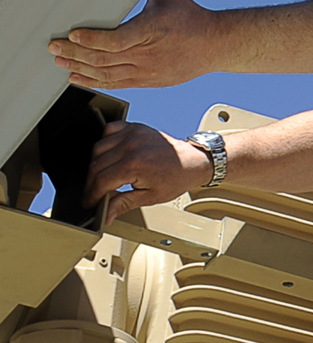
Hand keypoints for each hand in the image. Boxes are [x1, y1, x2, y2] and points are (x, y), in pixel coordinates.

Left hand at [49, 0, 218, 89]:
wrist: (215, 45)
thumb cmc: (192, 18)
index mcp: (150, 31)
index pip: (113, 40)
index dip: (89, 40)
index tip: (72, 34)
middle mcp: (146, 55)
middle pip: (103, 59)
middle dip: (74, 53)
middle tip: (54, 48)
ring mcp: (146, 71)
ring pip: (106, 74)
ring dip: (80, 69)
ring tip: (61, 61)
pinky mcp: (148, 81)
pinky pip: (116, 84)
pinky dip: (95, 82)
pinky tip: (79, 78)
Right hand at [85, 121, 212, 224]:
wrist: (192, 160)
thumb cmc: (176, 178)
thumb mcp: (150, 197)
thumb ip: (124, 204)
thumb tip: (106, 215)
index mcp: (134, 165)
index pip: (100, 181)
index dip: (91, 195)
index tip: (89, 202)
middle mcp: (131, 146)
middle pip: (95, 165)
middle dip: (91, 183)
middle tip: (93, 194)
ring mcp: (132, 133)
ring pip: (98, 148)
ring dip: (95, 164)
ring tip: (101, 177)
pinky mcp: (135, 127)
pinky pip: (109, 130)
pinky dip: (104, 141)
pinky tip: (108, 154)